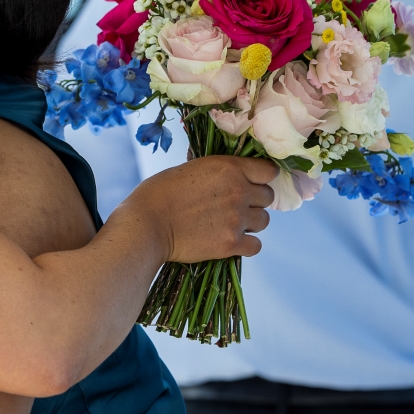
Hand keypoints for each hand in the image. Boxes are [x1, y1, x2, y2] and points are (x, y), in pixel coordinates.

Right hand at [125, 155, 276, 263]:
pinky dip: (246, 246)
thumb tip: (227, 179)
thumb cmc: (157, 194)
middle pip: (268, 197)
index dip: (261, 178)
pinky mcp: (231, 243)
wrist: (145, 225)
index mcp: (229, 168)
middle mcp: (238, 191)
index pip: (268, 171)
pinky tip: (230, 242)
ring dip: (250, 223)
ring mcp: (237, 218)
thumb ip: (216, 174)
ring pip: (264, 221)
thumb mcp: (190, 170)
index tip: (251, 184)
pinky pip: (256, 246)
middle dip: (254, 201)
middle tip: (234, 207)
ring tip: (229, 225)